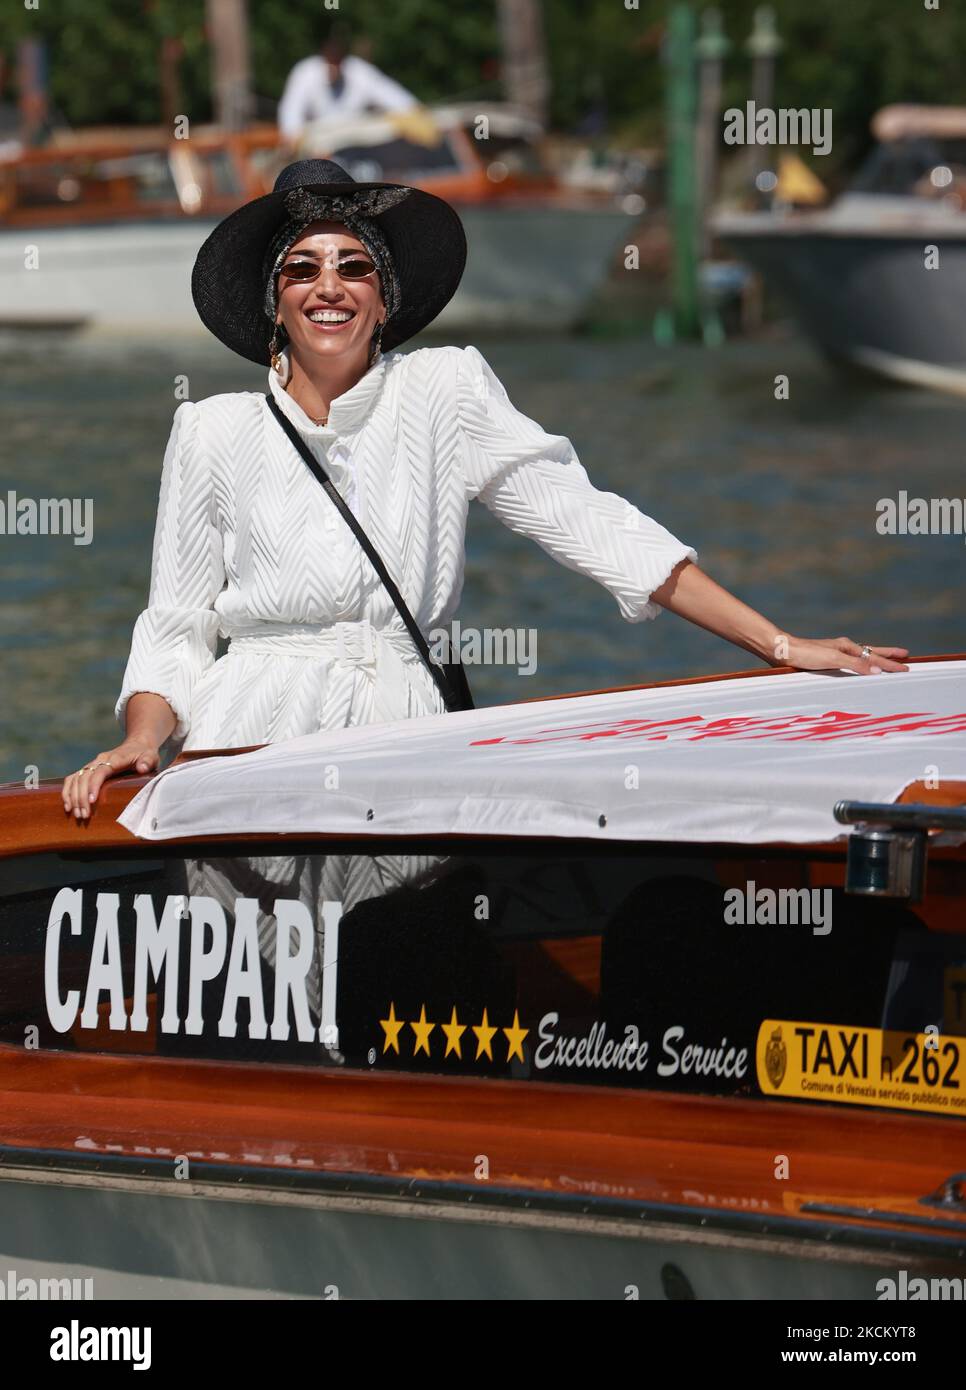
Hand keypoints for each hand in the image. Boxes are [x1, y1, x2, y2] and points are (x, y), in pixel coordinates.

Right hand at [62, 740, 159, 820]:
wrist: (137, 745)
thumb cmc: (145, 753)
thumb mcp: (151, 756)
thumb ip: (148, 761)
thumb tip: (142, 767)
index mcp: (114, 758)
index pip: (100, 772)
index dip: (93, 786)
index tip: (91, 801)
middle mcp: (99, 760)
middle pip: (84, 778)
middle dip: (81, 797)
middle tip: (84, 815)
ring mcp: (92, 765)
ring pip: (75, 779)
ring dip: (73, 797)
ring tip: (77, 814)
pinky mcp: (88, 770)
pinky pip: (72, 779)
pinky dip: (67, 792)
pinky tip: (68, 806)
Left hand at [774, 635, 909, 675]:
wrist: (782, 652)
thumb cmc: (807, 654)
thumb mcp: (834, 659)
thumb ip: (856, 665)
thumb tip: (878, 670)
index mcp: (847, 646)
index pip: (875, 656)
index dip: (891, 663)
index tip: (907, 667)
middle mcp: (843, 648)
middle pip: (871, 652)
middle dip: (888, 655)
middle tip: (905, 655)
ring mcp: (834, 654)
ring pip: (860, 657)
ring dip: (874, 660)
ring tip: (885, 662)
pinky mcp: (825, 661)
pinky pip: (849, 664)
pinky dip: (859, 666)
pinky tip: (856, 669)